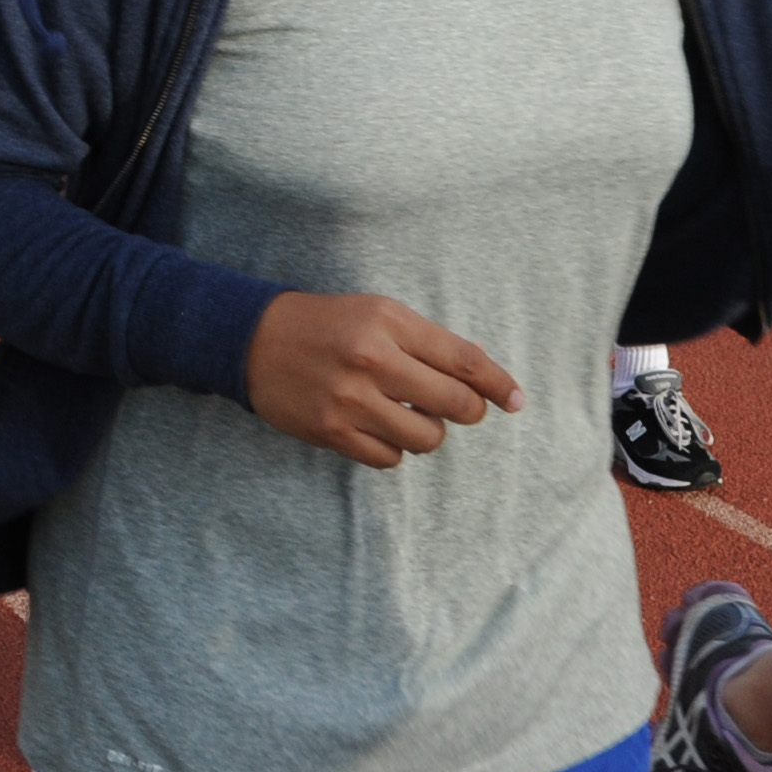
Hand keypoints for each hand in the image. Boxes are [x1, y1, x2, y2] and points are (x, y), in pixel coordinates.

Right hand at [242, 291, 523, 469]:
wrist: (253, 339)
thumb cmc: (328, 323)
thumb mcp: (378, 313)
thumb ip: (427, 342)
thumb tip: (481, 382)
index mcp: (389, 323)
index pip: (464, 360)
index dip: (498, 384)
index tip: (517, 401)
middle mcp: (372, 360)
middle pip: (454, 404)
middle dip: (467, 411)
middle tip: (460, 409)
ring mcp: (350, 400)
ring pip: (426, 438)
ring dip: (428, 431)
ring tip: (408, 414)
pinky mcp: (331, 432)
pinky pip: (390, 458)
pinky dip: (393, 447)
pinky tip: (379, 427)